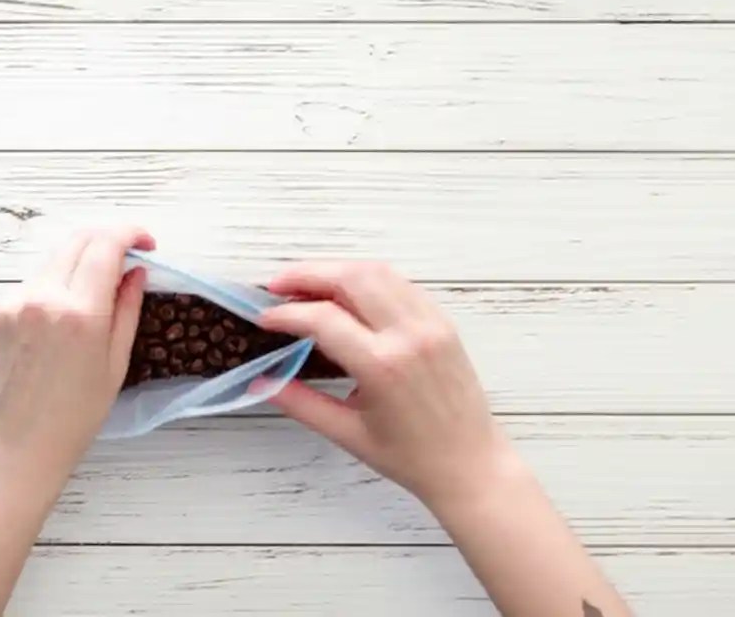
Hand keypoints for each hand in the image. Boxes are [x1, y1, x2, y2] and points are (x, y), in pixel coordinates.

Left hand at [0, 227, 154, 477]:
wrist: (16, 445)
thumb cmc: (75, 416)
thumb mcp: (115, 363)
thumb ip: (127, 309)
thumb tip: (135, 271)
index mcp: (80, 313)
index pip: (106, 244)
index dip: (130, 234)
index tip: (146, 243)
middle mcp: (43, 297)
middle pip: (79, 240)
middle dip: (107, 240)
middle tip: (127, 257)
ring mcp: (13, 301)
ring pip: (55, 261)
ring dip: (80, 265)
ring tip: (94, 298)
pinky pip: (32, 284)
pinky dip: (53, 288)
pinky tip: (60, 322)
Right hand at [258, 261, 512, 509]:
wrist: (471, 465)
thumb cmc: (412, 458)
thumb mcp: (348, 434)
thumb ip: (301, 403)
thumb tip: (262, 382)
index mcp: (382, 366)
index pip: (322, 318)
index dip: (285, 313)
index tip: (264, 317)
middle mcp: (408, 336)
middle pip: (350, 277)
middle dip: (307, 274)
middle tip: (278, 286)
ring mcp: (430, 324)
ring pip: (377, 271)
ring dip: (337, 270)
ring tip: (308, 285)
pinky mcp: (443, 323)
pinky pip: (401, 284)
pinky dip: (368, 279)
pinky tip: (348, 293)